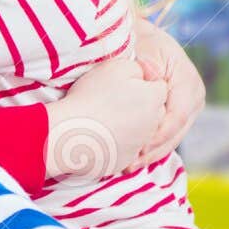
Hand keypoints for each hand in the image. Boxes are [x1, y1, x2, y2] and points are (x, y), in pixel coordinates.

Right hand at [47, 58, 165, 181]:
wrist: (70, 134)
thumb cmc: (92, 97)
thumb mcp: (117, 67)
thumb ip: (139, 68)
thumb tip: (144, 74)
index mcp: (154, 99)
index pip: (159, 87)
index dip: (141, 82)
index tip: (121, 84)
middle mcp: (153, 124)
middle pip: (153, 111)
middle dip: (139, 105)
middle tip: (112, 100)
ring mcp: (139, 145)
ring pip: (140, 131)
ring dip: (127, 124)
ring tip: (102, 117)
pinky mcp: (124, 160)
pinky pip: (124, 148)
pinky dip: (115, 142)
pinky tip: (97, 134)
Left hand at [131, 17, 204, 169]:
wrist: (142, 39)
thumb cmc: (139, 44)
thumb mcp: (143, 54)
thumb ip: (148, 71)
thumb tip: (150, 85)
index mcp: (188, 82)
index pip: (175, 117)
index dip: (157, 136)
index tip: (137, 149)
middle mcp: (195, 96)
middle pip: (176, 132)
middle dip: (153, 150)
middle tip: (130, 164)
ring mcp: (190, 106)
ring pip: (173, 137)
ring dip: (153, 153)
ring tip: (130, 165)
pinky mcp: (181, 113)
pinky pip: (169, 135)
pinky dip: (153, 147)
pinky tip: (135, 157)